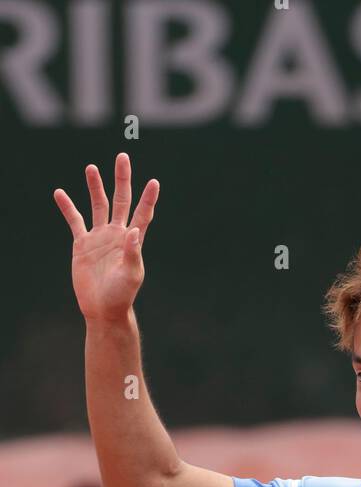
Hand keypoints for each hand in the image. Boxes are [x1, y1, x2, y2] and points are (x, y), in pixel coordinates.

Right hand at [53, 152, 159, 322]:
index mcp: (132, 240)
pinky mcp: (82, 244)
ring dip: (95, 186)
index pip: (142, 214)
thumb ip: (132, 252)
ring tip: (92, 168)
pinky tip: (60, 193)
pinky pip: (74, 220)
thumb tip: (133, 231)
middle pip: (120, 200)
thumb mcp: (131, 274)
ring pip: (97, 205)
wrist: (102, 308)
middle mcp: (116, 234)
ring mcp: (99, 237)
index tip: (154, 182)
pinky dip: (67, 207)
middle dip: (122, 179)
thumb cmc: (121, 295)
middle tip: (122, 157)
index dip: (148, 199)